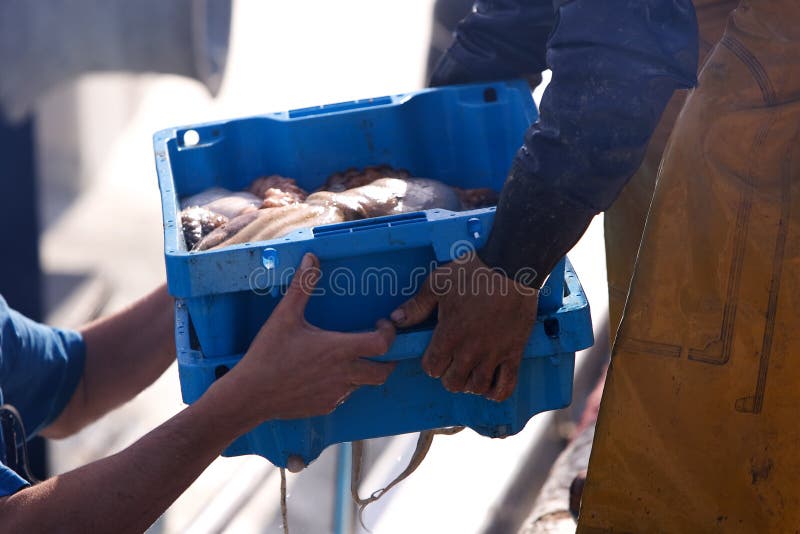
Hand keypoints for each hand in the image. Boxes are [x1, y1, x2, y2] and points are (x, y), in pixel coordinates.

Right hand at [220, 253, 396, 423]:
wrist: (250, 395)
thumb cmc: (268, 354)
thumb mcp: (285, 316)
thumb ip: (302, 286)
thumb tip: (311, 258)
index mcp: (339, 350)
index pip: (382, 344)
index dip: (389, 333)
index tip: (380, 325)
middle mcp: (344, 374)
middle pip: (383, 372)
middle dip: (387, 359)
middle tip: (377, 346)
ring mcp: (336, 394)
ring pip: (363, 384)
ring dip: (363, 371)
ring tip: (348, 357)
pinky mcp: (326, 407)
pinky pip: (344, 396)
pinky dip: (343, 385)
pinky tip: (325, 375)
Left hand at [391, 252, 537, 400]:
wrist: (512, 267)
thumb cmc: (473, 273)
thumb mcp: (438, 283)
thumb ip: (417, 305)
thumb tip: (396, 319)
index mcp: (449, 334)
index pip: (432, 368)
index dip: (432, 364)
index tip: (437, 354)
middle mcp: (470, 350)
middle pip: (453, 383)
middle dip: (450, 376)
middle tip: (454, 363)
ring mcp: (493, 354)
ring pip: (477, 387)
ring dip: (471, 383)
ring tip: (472, 370)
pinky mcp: (514, 353)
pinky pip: (506, 386)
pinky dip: (497, 392)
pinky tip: (491, 383)